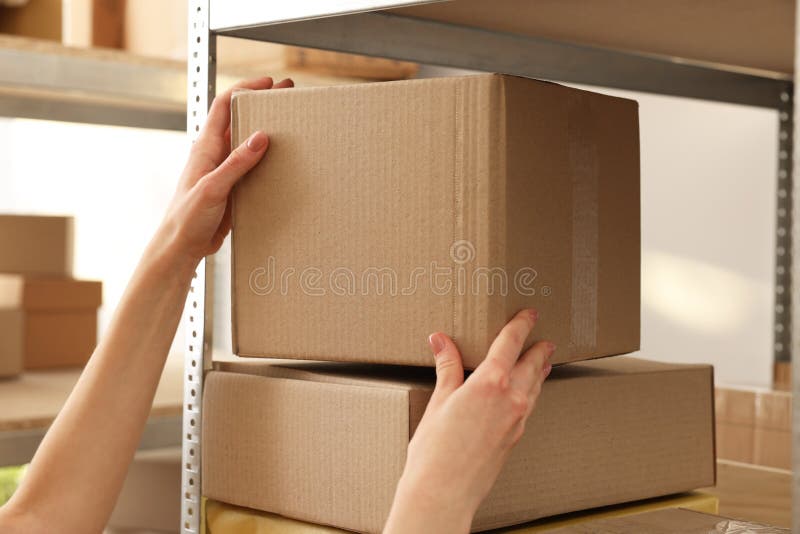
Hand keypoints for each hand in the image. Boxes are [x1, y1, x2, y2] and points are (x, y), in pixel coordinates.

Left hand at [155, 76, 293, 267]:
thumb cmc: (186, 218)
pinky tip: (284, 161)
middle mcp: (215, 154)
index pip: (224, 105)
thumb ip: (236, 163)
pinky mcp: (232, 186)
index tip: (268, 84)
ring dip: (267, 131)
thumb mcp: (212, 188)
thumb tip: (260, 137)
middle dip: (262, 105)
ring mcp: (224, 170)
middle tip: (287, 96)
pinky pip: (253, 167)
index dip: (246, 89)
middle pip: (239, 120)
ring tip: (291, 124)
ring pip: (248, 142)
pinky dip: (268, 159)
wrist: (182, 246)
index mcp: (205, 148)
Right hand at [384, 309, 553, 533]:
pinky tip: (525, 393)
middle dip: (538, 348)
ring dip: (539, 370)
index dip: (521, 325)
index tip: (529, 314)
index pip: (511, 344)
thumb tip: (440, 340)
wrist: (444, 492)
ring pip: (534, 386)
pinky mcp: (515, 438)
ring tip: (542, 360)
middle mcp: (511, 399)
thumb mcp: (438, 402)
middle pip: (531, 364)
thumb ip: (446, 368)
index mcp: (490, 383)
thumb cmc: (434, 451)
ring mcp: (517, 420)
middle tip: (544, 337)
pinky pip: (529, 406)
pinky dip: (531, 391)